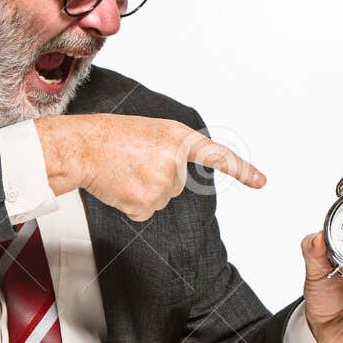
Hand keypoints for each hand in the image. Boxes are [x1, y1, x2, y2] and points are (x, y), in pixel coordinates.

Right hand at [36, 113, 263, 220]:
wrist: (81, 147)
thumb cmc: (111, 137)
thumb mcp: (153, 131)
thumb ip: (175, 149)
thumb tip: (180, 177)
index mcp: (178, 137)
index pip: (217, 156)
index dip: (241, 170)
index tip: (261, 182)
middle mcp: (175, 161)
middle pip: (178, 183)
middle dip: (158, 175)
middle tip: (134, 159)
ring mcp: (162, 184)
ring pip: (162, 198)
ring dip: (144, 188)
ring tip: (124, 169)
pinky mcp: (147, 203)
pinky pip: (146, 211)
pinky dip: (133, 203)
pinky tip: (120, 185)